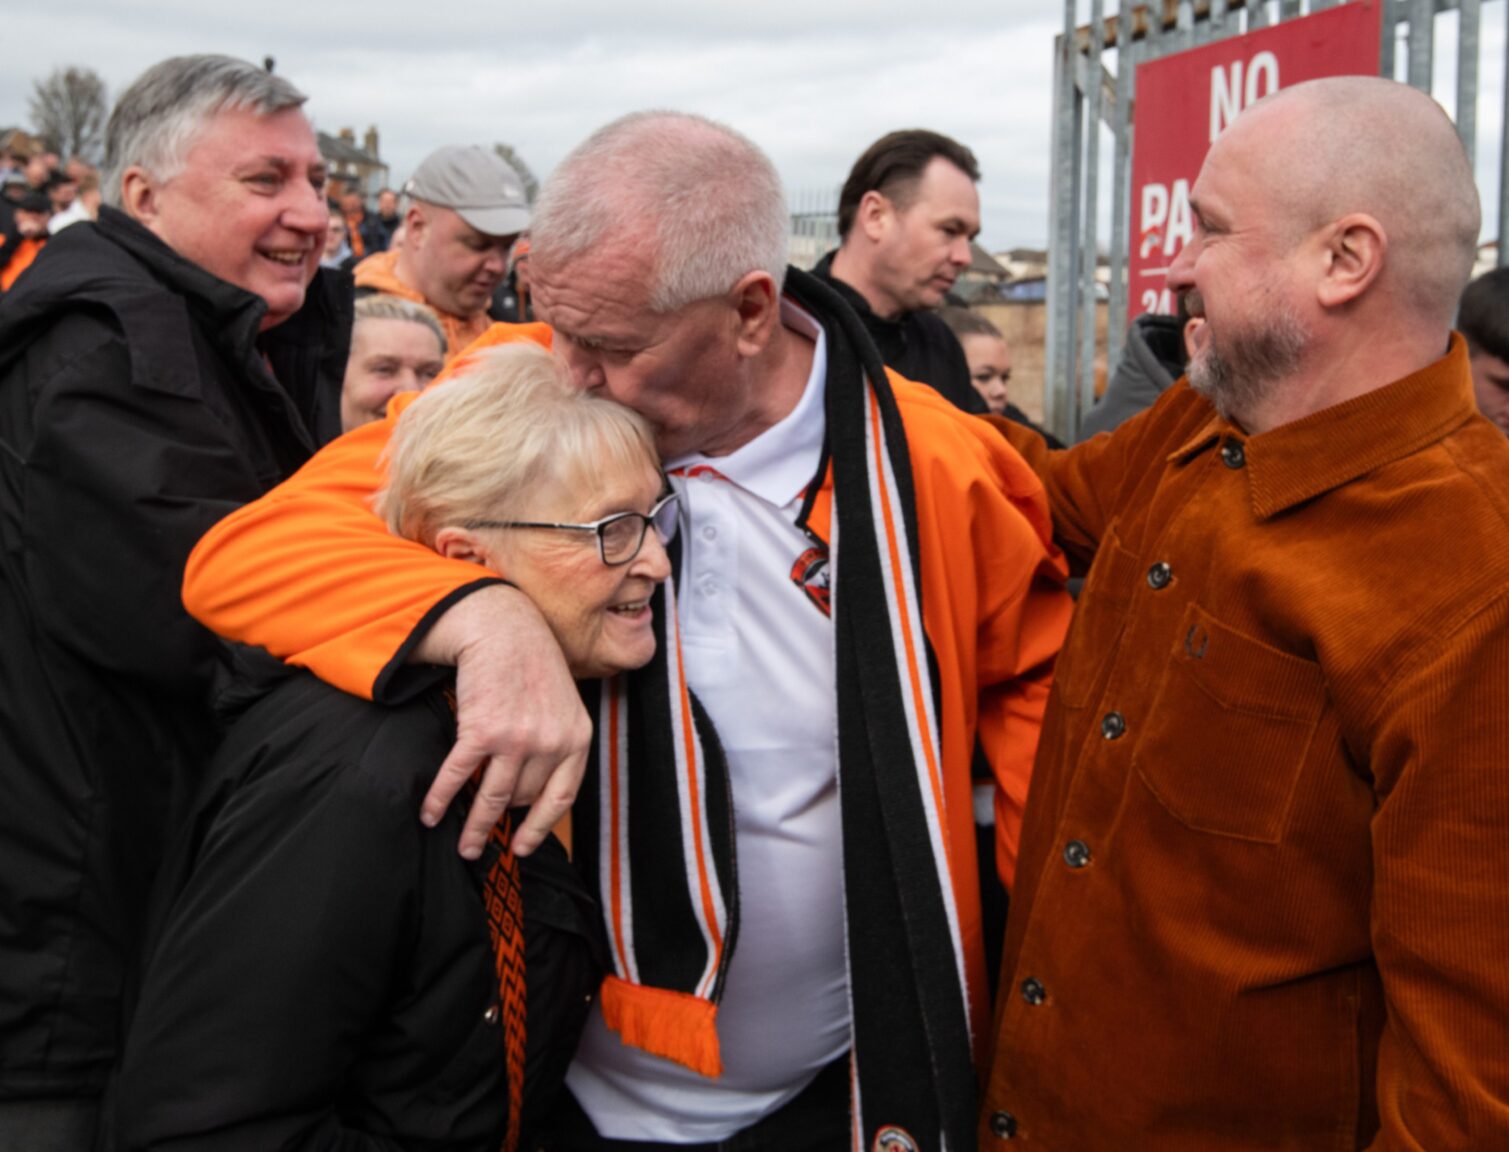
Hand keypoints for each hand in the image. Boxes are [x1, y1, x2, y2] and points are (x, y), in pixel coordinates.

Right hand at [415, 585, 591, 858]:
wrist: (504, 629)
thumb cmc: (532, 666)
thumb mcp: (563, 705)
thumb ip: (558, 744)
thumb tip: (534, 792)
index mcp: (577, 738)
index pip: (561, 798)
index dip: (540, 828)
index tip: (523, 848)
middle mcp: (552, 742)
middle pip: (521, 799)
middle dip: (500, 822)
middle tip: (481, 845)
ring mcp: (518, 738)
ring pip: (493, 798)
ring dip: (473, 827)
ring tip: (463, 846)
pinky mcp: (483, 731)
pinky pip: (458, 776)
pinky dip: (441, 799)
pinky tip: (430, 814)